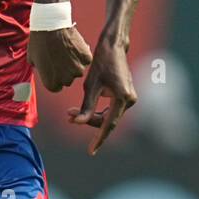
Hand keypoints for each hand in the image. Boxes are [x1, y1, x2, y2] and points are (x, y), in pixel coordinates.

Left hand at [27, 25, 92, 91]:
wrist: (50, 26)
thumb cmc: (39, 43)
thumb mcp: (33, 60)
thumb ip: (41, 70)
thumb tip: (45, 70)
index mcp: (51, 84)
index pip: (57, 87)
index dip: (55, 77)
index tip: (54, 68)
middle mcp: (66, 80)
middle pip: (68, 79)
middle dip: (65, 71)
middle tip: (60, 57)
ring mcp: (78, 69)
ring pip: (78, 69)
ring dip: (75, 62)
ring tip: (67, 50)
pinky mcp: (87, 59)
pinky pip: (86, 59)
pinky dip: (82, 54)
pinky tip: (74, 45)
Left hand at [67, 38, 136, 153]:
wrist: (114, 47)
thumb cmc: (101, 64)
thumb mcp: (90, 86)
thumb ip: (86, 107)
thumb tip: (79, 123)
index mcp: (123, 99)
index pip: (109, 125)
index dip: (99, 139)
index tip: (91, 151)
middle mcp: (129, 100)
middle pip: (106, 120)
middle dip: (88, 121)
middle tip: (69, 116)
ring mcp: (129, 98)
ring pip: (108, 116)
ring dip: (91, 116)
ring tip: (71, 112)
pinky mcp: (125, 96)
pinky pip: (110, 109)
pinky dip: (97, 110)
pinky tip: (81, 109)